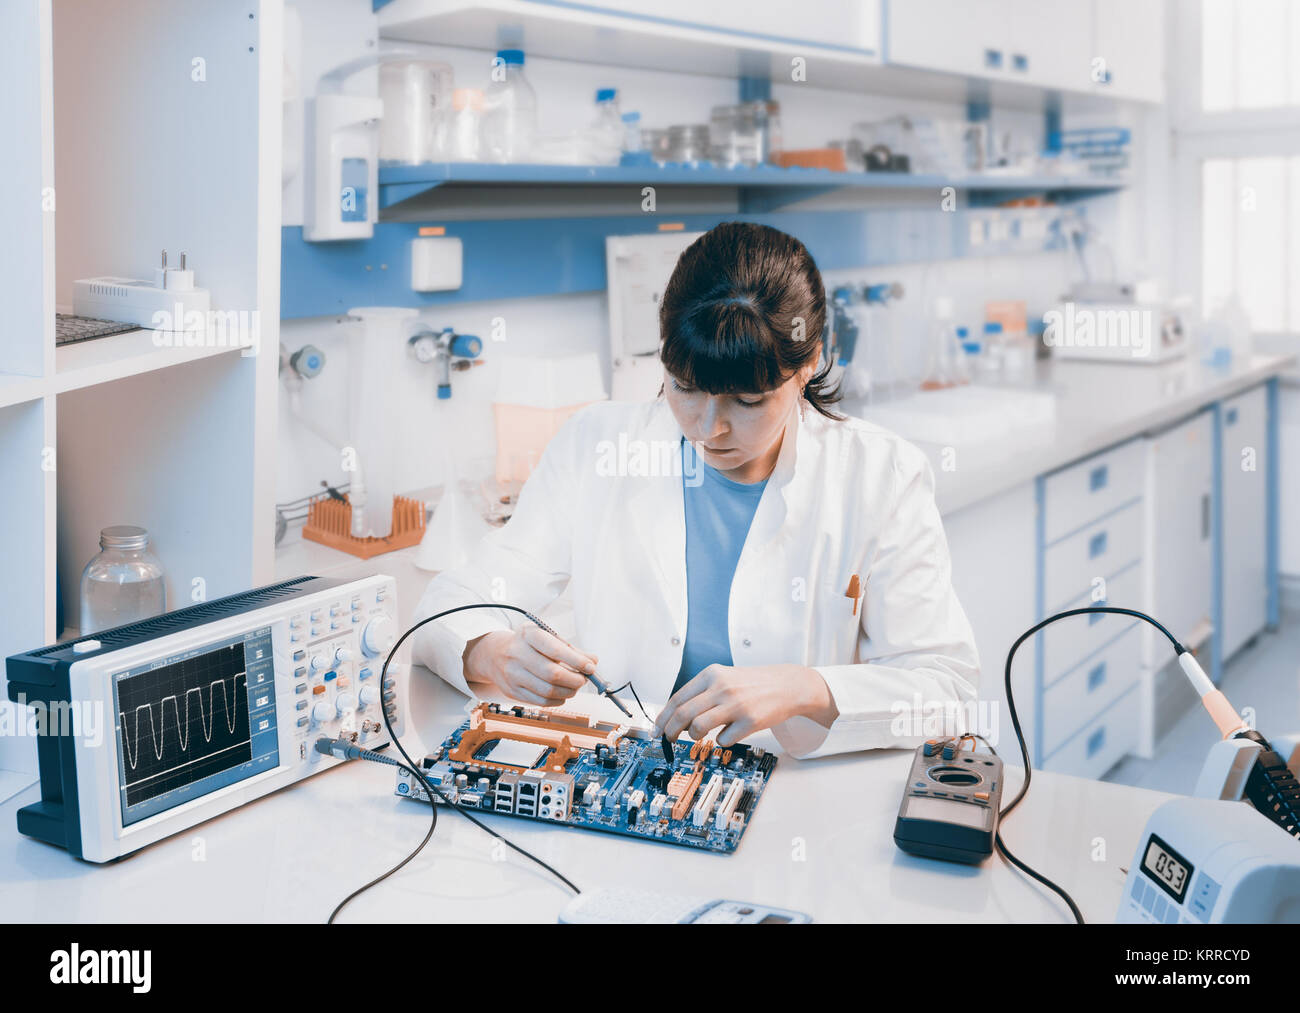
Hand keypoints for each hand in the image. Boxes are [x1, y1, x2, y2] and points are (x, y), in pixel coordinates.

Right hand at [463, 626, 597, 706]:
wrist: (494, 654)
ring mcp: (513, 675)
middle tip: (584, 679)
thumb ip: (570, 648)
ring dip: (568, 692)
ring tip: (575, 686)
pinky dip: (558, 700)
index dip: (576, 661)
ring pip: (548, 691)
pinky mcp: (513, 691)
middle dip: (575, 679)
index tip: (590, 667)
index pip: (555, 650)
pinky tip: (562, 693)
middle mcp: (517, 654)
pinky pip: (541, 702)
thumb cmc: (528, 644)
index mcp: (528, 635)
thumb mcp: (546, 636)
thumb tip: (592, 661)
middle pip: (552, 674)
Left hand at [651, 664, 836, 746]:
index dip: (662, 718)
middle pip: (682, 714)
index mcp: (711, 674)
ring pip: (698, 727)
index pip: (677, 699)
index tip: (656, 730)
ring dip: (694, 735)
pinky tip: (728, 732)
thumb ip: (701, 693)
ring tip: (700, 734)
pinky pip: (723, 739)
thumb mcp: (723, 678)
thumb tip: (674, 716)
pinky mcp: (750, 720)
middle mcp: (721, 687)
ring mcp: (736, 704)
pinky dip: (721, 740)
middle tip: (668, 740)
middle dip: (669, 732)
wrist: (787, 685)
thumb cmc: (752, 684)